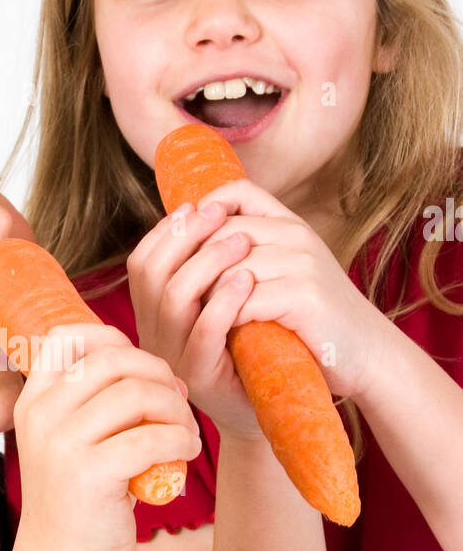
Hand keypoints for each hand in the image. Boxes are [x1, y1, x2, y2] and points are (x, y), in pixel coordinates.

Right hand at [11, 323, 202, 550]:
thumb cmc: (78, 502)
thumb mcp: (69, 442)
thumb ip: (93, 403)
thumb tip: (157, 371)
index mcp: (33, 401)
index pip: (69, 337)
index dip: (115, 340)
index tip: (143, 370)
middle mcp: (41, 414)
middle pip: (114, 359)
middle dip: (158, 374)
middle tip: (178, 401)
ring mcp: (61, 442)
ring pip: (137, 393)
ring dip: (175, 408)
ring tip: (186, 431)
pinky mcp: (89, 473)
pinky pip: (152, 436)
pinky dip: (181, 439)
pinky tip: (186, 452)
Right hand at [126, 200, 262, 437]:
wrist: (268, 411)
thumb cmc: (250, 350)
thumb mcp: (221, 306)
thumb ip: (207, 270)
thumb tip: (211, 208)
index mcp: (151, 317)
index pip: (142, 263)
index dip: (166, 231)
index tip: (196, 207)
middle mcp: (153, 337)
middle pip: (151, 274)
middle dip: (185, 236)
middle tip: (220, 213)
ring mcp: (173, 359)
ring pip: (174, 298)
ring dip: (207, 261)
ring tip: (241, 241)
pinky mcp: (199, 379)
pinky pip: (204, 332)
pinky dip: (223, 301)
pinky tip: (246, 280)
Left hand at [191, 177, 386, 402]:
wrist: (368, 357)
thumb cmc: (318, 323)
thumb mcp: (286, 277)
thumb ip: (252, 256)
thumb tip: (193, 247)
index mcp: (291, 225)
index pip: (237, 193)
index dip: (201, 214)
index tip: (185, 250)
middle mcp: (297, 236)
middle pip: (221, 232)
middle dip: (194, 265)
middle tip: (181, 297)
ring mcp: (302, 263)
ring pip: (227, 267)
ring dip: (206, 297)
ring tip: (199, 321)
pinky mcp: (304, 296)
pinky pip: (244, 300)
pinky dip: (227, 319)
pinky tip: (225, 336)